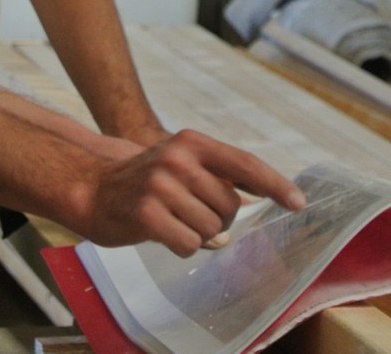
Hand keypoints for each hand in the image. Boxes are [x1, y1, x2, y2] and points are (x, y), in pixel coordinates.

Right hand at [70, 130, 305, 256]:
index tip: (298, 203)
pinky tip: (164, 234)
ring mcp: (161, 185)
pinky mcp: (147, 213)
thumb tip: (254, 199)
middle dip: (217, 220)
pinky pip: (190, 244)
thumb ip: (217, 177)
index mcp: (191, 142)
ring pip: (211, 229)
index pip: (244, 164)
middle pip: (229, 207)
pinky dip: (183, 246)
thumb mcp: (181, 164)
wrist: (92, 187)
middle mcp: (178, 158)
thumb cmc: (143, 180)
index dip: (275, 184)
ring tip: (173, 221)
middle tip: (190, 214)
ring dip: (198, 234)